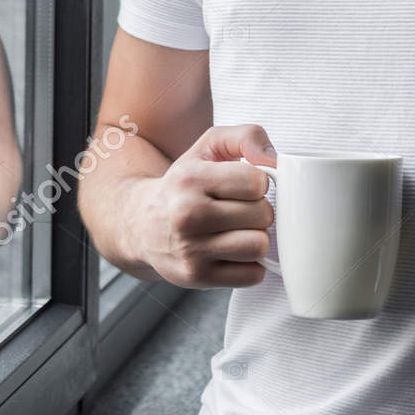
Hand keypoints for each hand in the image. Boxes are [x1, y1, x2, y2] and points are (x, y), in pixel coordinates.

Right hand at [130, 123, 276, 289]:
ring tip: (238, 231)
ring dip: (256, 238)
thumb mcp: (208, 147)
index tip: (244, 186)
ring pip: (259, 246)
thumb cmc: (183, 185)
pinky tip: (232, 252)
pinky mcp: (198, 278)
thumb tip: (274, 160)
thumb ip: (247, 137)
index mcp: (190, 179)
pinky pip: (252, 275)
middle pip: (263, 215)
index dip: (258, 183)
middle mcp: (187, 215)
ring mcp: (192, 250)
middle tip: (240, 210)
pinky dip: (250, 264)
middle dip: (259, 211)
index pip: (257, 182)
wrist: (140, 224)